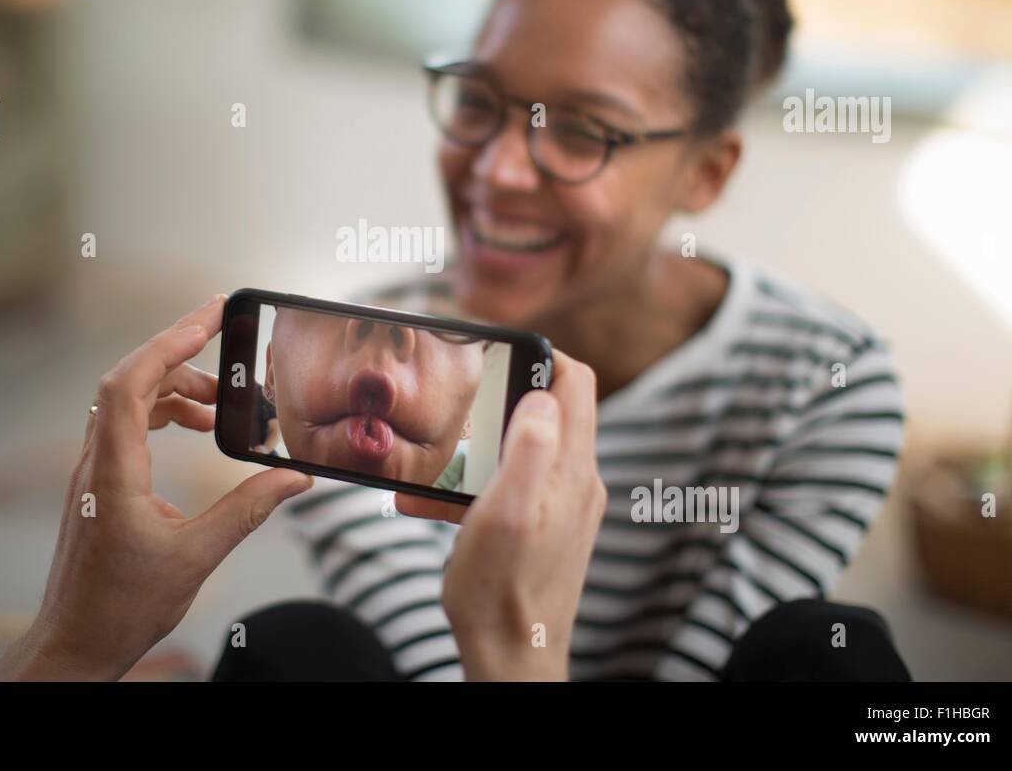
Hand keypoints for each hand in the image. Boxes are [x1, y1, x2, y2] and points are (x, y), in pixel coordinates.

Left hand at [0, 294, 312, 679]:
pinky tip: (196, 430)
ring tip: (221, 405)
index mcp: (114, 471)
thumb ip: (247, 510)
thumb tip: (293, 477)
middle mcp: (96, 461)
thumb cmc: (120, 608)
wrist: (74, 644)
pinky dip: (164, 413)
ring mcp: (94, 471)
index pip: (131, 381)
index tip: (211, 313)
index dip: (170, 339)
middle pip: (131, 380)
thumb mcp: (196, 557)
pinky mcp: (100, 484)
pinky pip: (129, 426)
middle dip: (181, 352)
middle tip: (228, 341)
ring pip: (129, 401)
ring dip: (176, 388)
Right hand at [397, 351, 604, 680]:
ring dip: (481, 447)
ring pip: (525, 448)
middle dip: (501, 398)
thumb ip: (528, 448)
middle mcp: (577, 481)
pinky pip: (515, 485)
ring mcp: (565, 504)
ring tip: (434, 466)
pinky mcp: (548, 526)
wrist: (514, 657)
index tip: (496, 355)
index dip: (540, 356)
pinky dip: (479, 484)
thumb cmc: (500, 590)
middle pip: (551, 409)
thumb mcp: (504, 511)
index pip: (576, 381)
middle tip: (459, 406)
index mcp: (570, 468)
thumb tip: (542, 395)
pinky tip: (434, 504)